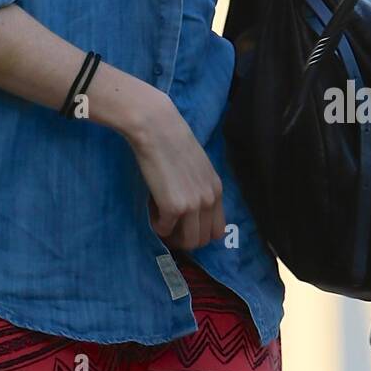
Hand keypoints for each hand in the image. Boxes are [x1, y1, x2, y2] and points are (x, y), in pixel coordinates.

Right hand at [126, 92, 225, 250]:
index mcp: (217, 190)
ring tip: (161, 221)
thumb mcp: (198, 166)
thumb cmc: (173, 141)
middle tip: (170, 227)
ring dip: (173, 237)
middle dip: (186, 238)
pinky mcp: (173, 207)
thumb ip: (200, 187)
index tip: (185, 226)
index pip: (218, 230)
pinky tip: (152, 209)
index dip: (201, 232)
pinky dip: (157, 225)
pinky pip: (165, 230)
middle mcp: (210, 200)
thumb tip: (192, 206)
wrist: (157, 128)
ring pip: (189, 242)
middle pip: (204, 239)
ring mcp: (193, 205)